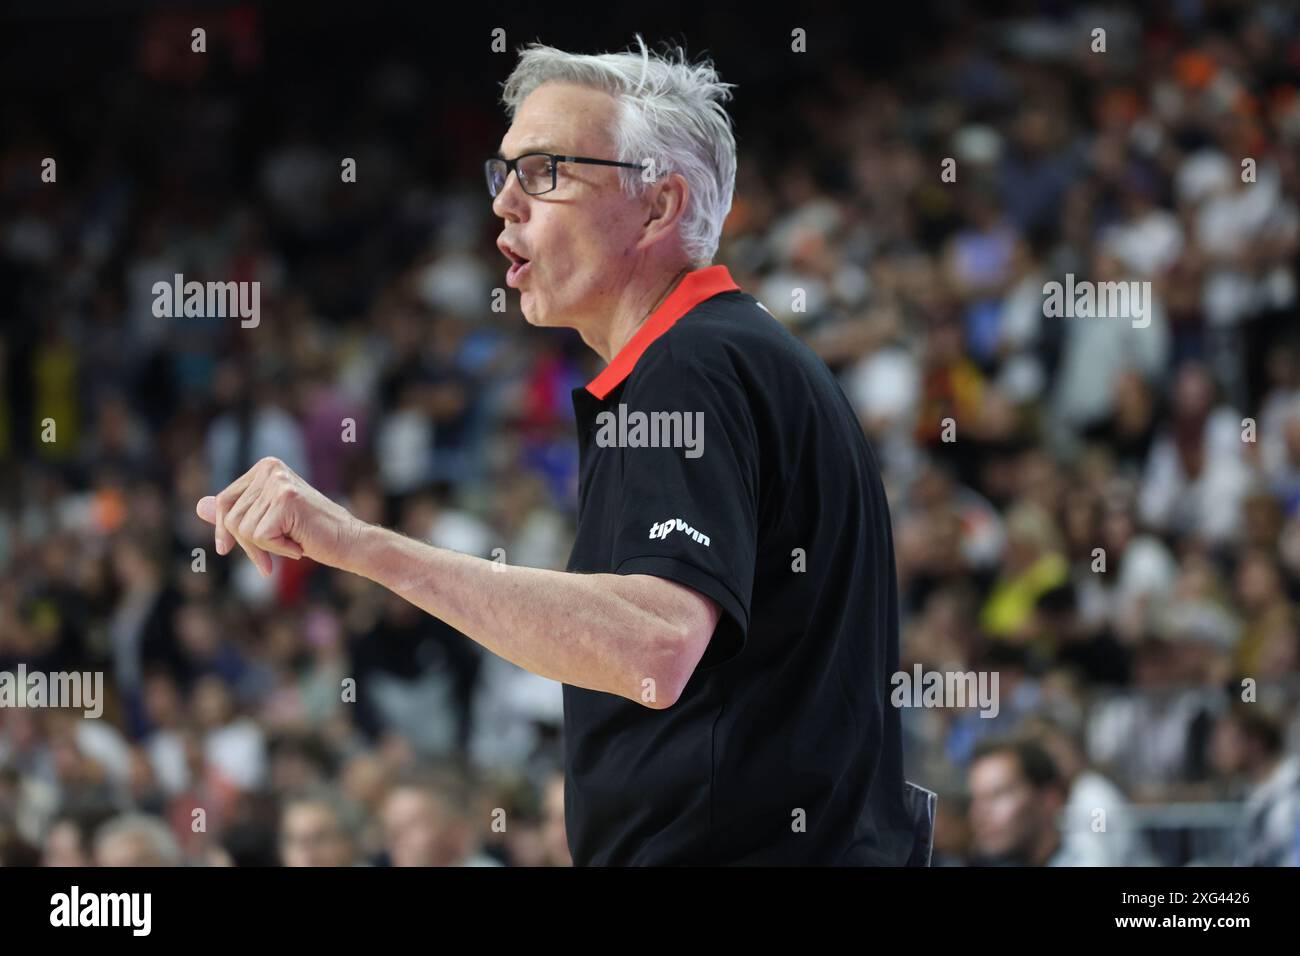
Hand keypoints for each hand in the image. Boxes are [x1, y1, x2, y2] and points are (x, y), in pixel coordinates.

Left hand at [196, 457, 363, 575]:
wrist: (350, 543)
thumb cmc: (312, 534)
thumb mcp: (268, 521)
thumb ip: (236, 512)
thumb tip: (199, 506)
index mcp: (266, 467)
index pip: (226, 500)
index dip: (224, 530)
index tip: (225, 550)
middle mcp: (270, 468)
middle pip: (231, 516)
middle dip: (248, 545)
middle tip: (268, 560)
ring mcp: (278, 482)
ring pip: (243, 529)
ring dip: (265, 548)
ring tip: (292, 546)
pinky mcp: (285, 499)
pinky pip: (259, 536)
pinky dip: (277, 550)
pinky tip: (299, 545)